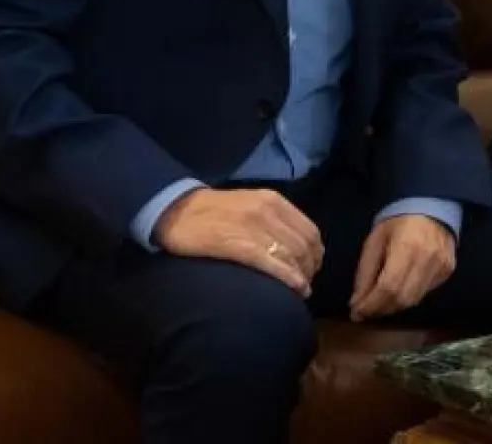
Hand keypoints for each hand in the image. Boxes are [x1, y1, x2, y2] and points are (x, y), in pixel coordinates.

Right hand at [153, 187, 322, 294]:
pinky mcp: (237, 244)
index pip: (310, 230)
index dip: (316, 253)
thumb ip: (273, 220)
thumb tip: (294, 246)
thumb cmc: (212, 211)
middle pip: (304, 245)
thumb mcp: (250, 205)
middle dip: (310, 268)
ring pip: (292, 255)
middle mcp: (268, 211)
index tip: (312, 268)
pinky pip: (272, 263)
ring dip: (302, 276)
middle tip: (306, 283)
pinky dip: (288, 278)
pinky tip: (294, 289)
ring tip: (300, 291)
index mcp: (274, 201)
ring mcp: (253, 227)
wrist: (175, 210)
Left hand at [350, 214, 456, 321]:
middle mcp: (428, 259)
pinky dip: (408, 296)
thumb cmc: (398, 222)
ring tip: (379, 303)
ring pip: (415, 300)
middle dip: (381, 309)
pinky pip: (425, 292)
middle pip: (403, 298)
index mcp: (406, 247)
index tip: (356, 313)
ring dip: (393, 306)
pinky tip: (399, 290)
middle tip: (365, 311)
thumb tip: (356, 303)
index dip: (371, 305)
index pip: (388, 287)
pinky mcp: (448, 270)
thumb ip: (365, 273)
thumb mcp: (374, 241)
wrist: (432, 207)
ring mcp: (442, 265)